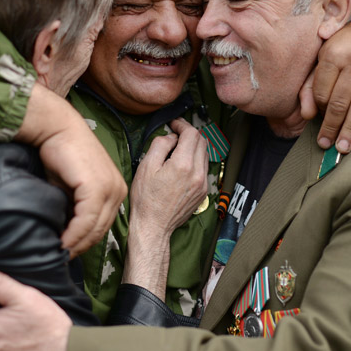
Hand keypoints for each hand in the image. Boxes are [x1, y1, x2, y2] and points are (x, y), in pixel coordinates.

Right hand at [17, 84, 126, 256]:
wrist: (56, 128)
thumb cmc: (61, 154)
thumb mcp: (72, 187)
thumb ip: (76, 208)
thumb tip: (68, 232)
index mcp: (116, 189)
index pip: (103, 225)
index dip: (85, 241)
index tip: (68, 252)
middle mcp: (118, 189)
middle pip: (100, 230)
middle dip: (80, 246)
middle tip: (61, 257)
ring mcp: (109, 188)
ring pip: (93, 228)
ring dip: (75, 244)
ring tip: (58, 252)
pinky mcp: (96, 187)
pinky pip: (84, 220)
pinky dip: (71, 234)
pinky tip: (60, 241)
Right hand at [124, 119, 208, 296]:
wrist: (153, 226)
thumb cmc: (146, 199)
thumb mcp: (146, 166)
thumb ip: (160, 145)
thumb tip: (171, 137)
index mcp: (183, 165)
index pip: (192, 133)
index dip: (182, 125)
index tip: (173, 125)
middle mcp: (198, 173)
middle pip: (202, 141)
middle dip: (189, 134)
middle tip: (175, 134)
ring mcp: (203, 184)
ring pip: (205, 154)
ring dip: (193, 147)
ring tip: (177, 150)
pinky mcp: (203, 192)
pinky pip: (203, 168)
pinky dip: (195, 161)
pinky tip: (181, 166)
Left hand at [299, 10, 350, 152]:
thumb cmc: (349, 45)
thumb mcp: (326, 56)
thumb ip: (312, 84)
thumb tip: (306, 115)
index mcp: (332, 54)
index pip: (321, 91)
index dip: (319, 110)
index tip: (319, 122)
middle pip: (339, 101)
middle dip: (331, 126)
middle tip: (326, 145)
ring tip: (344, 147)